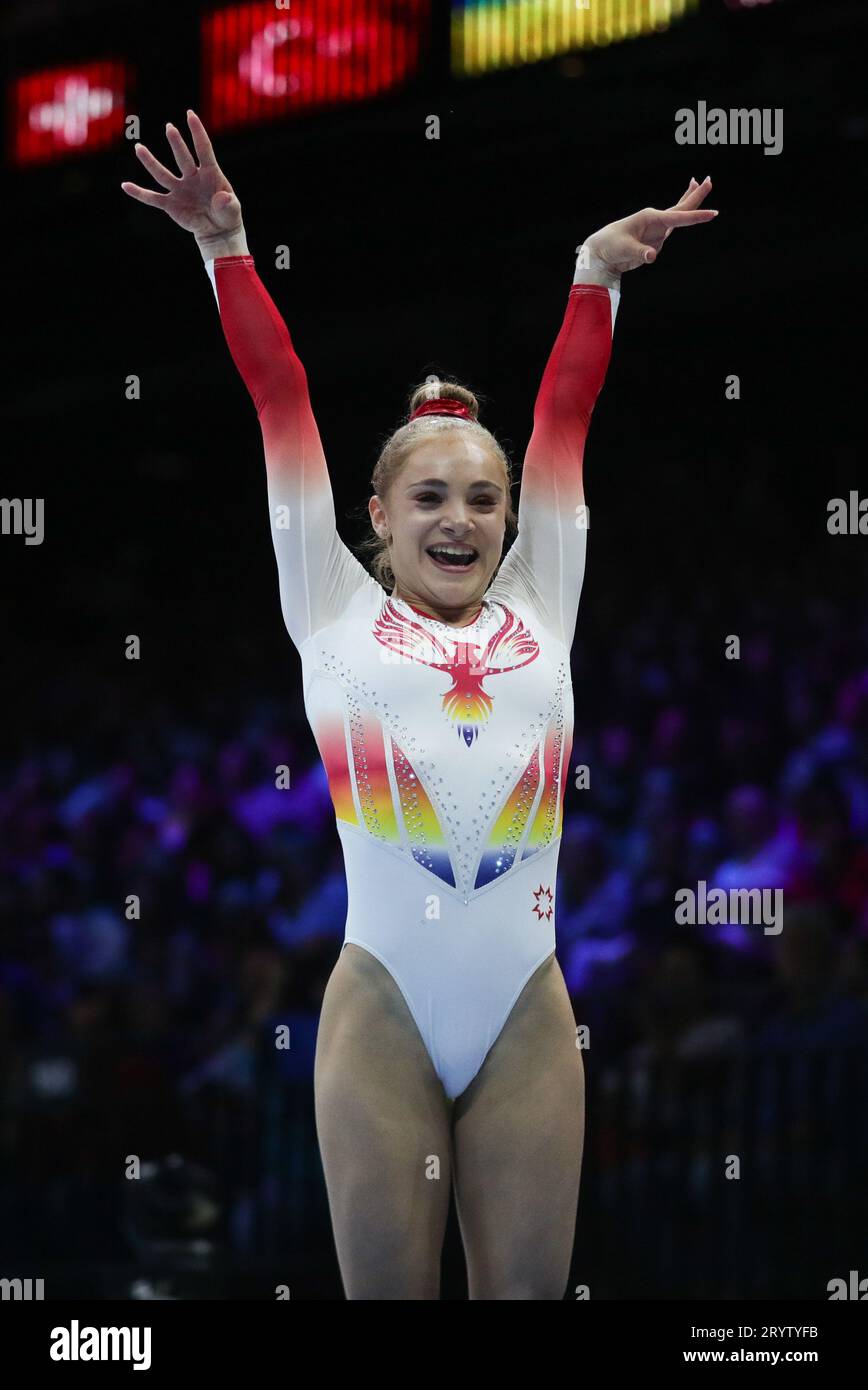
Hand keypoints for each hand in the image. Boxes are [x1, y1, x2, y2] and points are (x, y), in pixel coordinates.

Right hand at [121, 109, 242, 241]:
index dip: (197, 132)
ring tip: (139, 148)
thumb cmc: (226, 214)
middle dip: (176, 143)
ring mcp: (180, 189)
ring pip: (162, 174)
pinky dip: (139, 193)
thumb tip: (221, 198)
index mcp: (210, 173)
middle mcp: (192, 177)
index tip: (190, 114)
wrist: (217, 230)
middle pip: (182, 158)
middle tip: (170, 127)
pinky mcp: (170, 204)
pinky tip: (126, 186)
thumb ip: (228, 204)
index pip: (203, 149)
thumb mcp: (232, 210)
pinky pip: (152, 198)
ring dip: (150, 162)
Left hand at [585, 176, 717, 274]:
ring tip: (698, 182)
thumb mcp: (625, 250)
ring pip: (679, 215)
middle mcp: (656, 220)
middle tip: (709, 180)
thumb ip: (640, 252)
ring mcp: (657, 230)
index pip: (678, 217)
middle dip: (695, 195)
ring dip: (690, 201)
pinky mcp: (656, 239)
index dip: (696, 216)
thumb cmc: (611, 245)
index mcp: (650, 218)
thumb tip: (652, 256)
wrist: (602, 251)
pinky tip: (687, 214)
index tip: (713, 214)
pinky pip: (672, 227)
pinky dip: (682, 219)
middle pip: (681, 207)